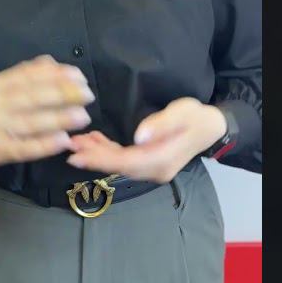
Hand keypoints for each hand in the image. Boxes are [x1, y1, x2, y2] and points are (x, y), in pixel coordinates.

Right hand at [0, 55, 94, 167]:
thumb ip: (23, 74)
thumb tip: (53, 63)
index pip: (28, 76)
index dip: (55, 75)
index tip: (78, 76)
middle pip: (32, 97)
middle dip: (63, 95)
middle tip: (87, 95)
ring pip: (32, 122)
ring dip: (60, 119)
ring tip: (83, 116)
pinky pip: (26, 147)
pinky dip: (46, 144)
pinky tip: (64, 140)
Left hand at [65, 97, 226, 182]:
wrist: (211, 127)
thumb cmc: (196, 117)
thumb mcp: (182, 114)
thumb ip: (161, 124)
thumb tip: (139, 137)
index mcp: (163, 159)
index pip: (126, 162)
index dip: (101, 159)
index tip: (78, 156)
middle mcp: (156, 169)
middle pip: (119, 165)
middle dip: (93, 157)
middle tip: (70, 146)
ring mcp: (153, 168)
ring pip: (120, 163)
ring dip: (98, 153)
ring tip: (78, 141)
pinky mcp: (150, 162)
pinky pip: (125, 159)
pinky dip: (108, 150)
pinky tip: (95, 140)